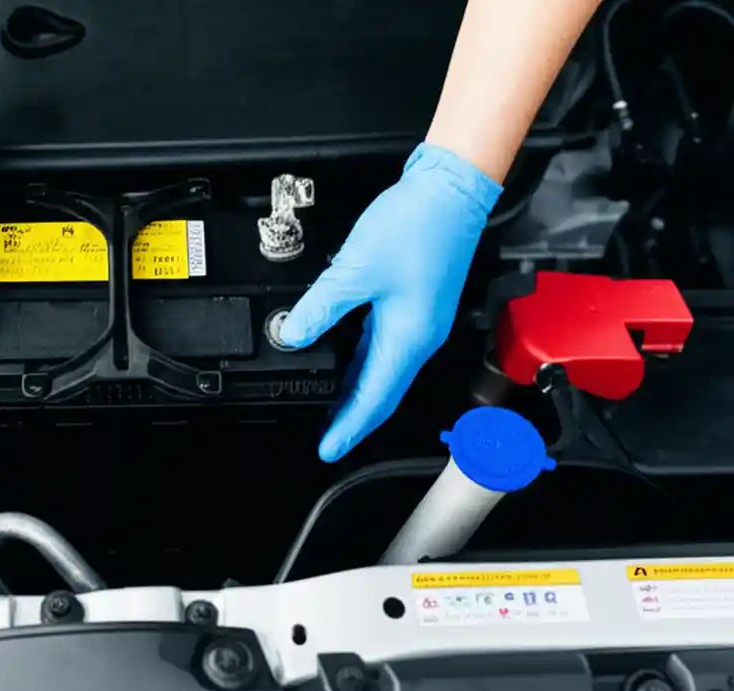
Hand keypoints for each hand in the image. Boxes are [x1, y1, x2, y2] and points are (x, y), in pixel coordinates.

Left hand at [278, 143, 501, 460]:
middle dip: (352, 417)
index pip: (373, 398)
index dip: (348, 426)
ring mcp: (419, 320)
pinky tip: (345, 360)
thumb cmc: (418, 224)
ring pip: (382, 368)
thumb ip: (321, 306)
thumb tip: (293, 333)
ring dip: (357, 391)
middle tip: (327, 437)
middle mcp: (419, 336)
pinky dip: (363, 361)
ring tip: (331, 407)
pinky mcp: (414, 302)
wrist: (451, 189)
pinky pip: (384, 344)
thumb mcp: (356, 269)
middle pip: (381, 390)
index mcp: (408, 338)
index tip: (328, 448)